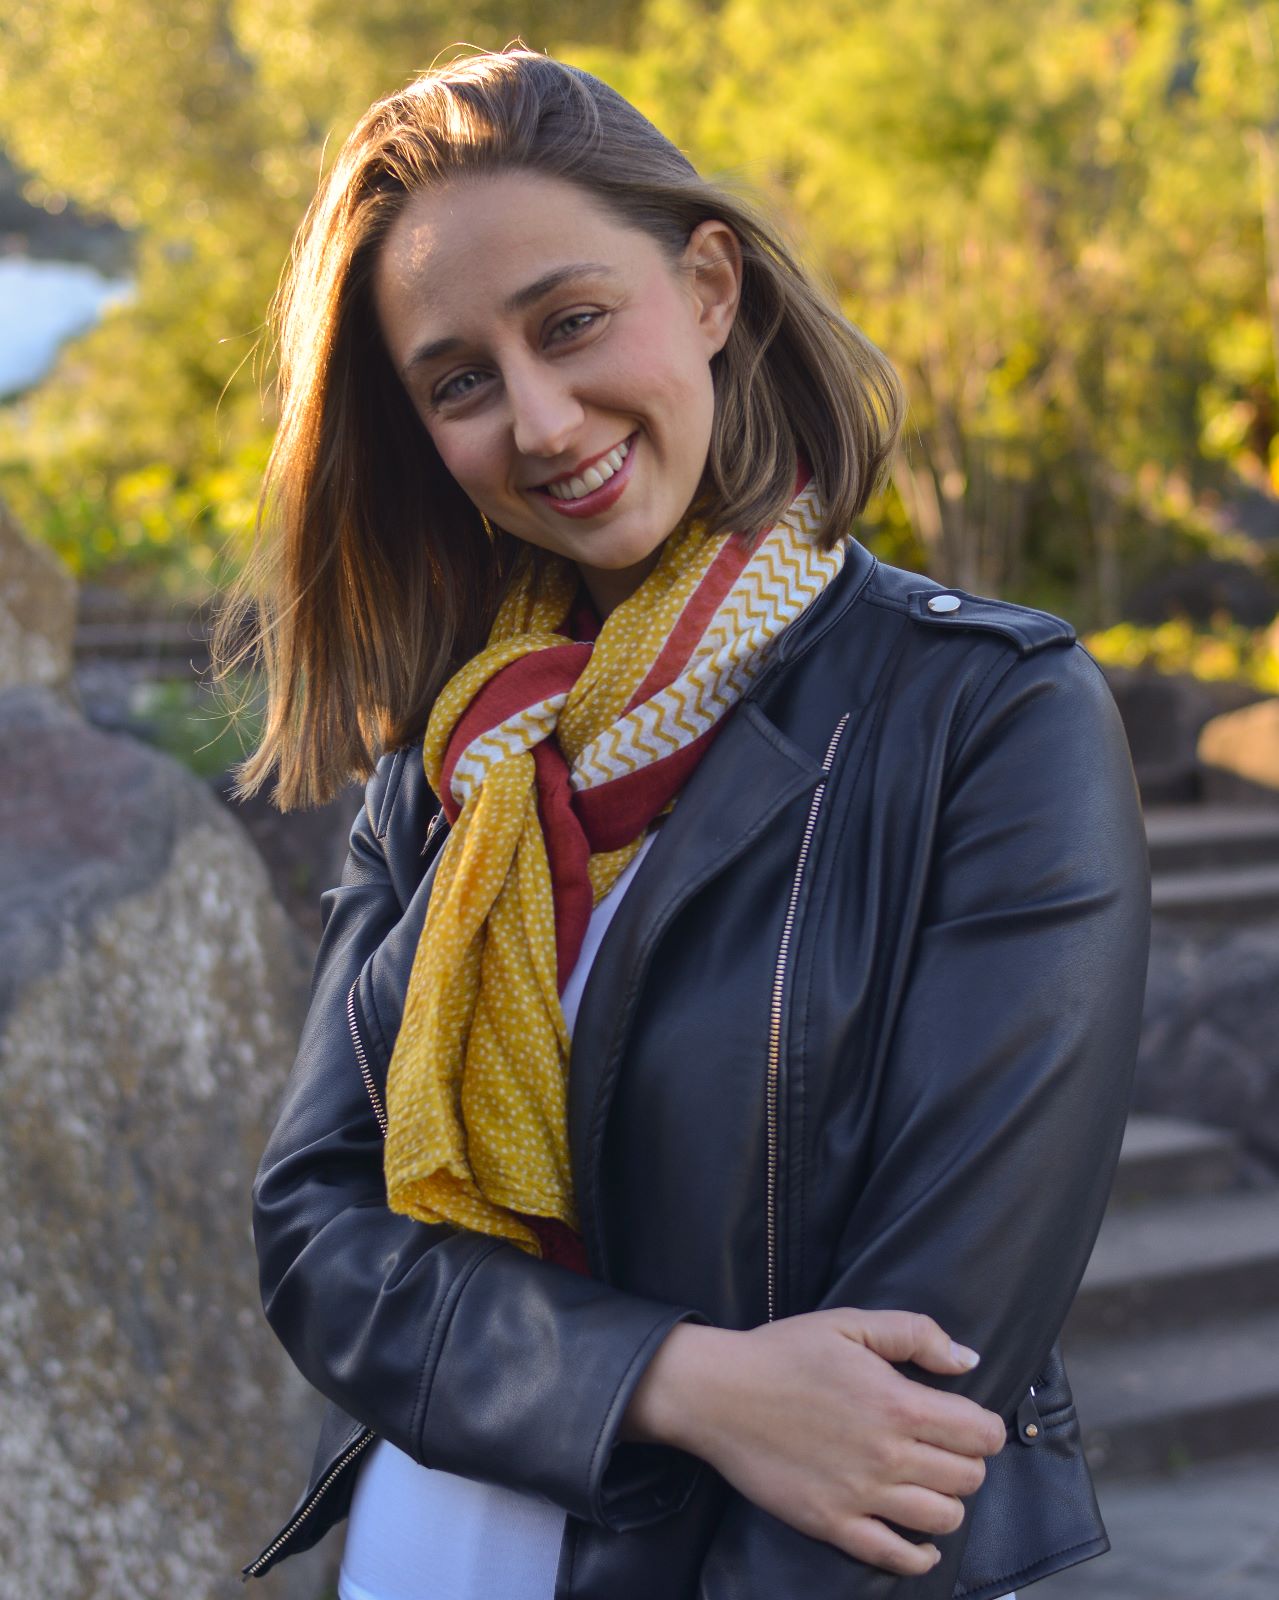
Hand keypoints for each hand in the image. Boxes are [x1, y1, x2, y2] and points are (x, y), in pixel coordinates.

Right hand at [622, 1307, 1006, 1576]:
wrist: (719, 1394)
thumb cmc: (784, 1352)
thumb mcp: (850, 1324)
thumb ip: (916, 1334)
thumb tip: (969, 1359)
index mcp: (896, 1403)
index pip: (980, 1433)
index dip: (985, 1427)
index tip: (971, 1422)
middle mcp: (887, 1455)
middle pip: (968, 1477)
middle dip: (969, 1462)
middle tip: (945, 1448)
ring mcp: (860, 1495)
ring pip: (943, 1518)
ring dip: (948, 1502)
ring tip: (929, 1483)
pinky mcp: (832, 1524)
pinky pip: (895, 1556)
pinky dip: (920, 1554)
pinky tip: (920, 1540)